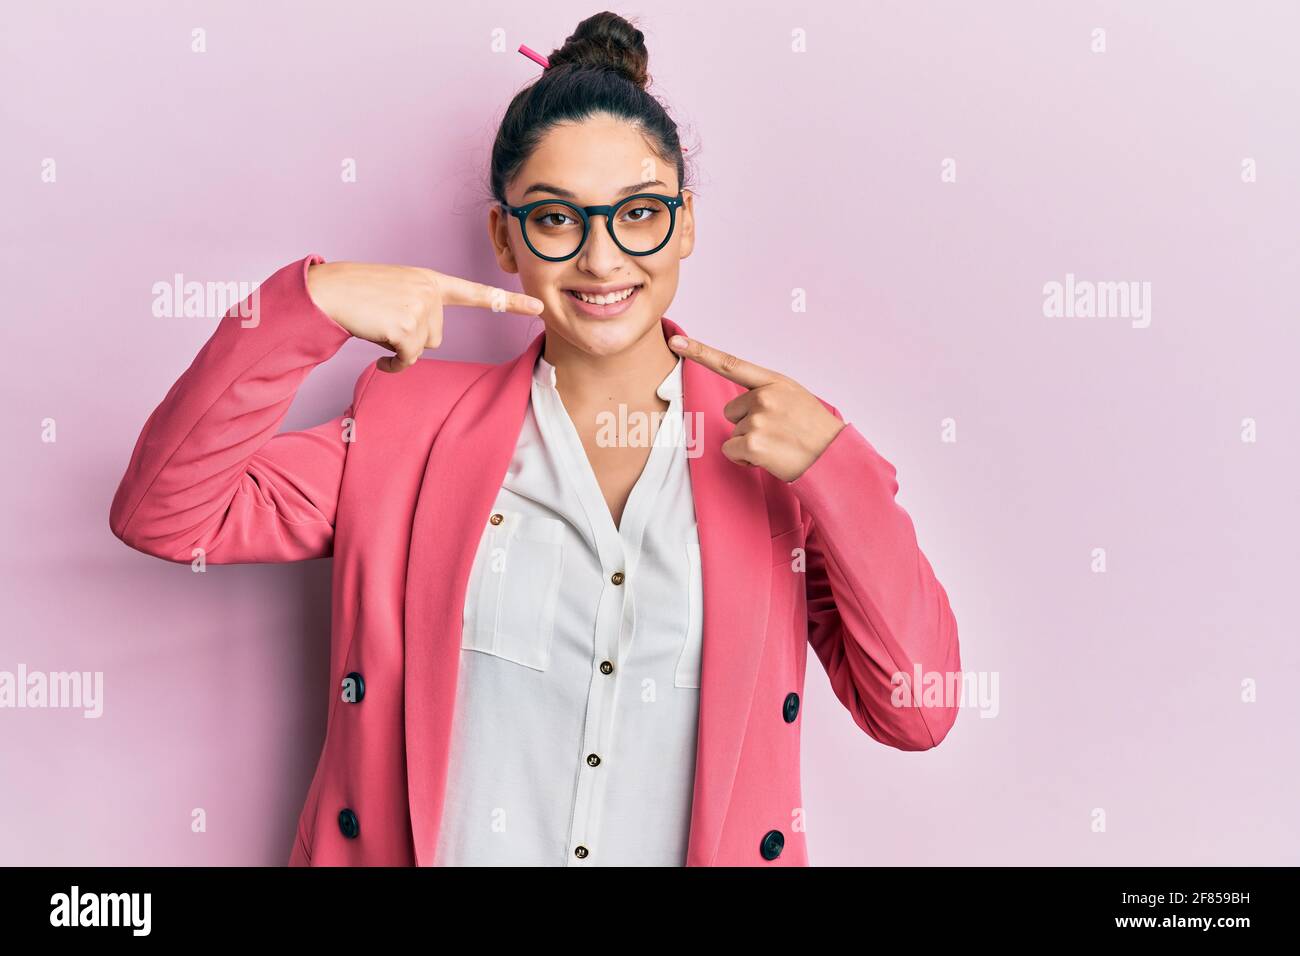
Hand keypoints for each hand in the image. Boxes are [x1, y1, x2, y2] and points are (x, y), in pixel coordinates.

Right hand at [307, 261, 543, 372]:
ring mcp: (419, 308)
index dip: (509, 301)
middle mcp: (429, 291)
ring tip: (377, 326)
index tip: (538, 306)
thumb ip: (421, 306)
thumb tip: (422, 342)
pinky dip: (392, 363)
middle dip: (413, 338)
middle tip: (386, 321)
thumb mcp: (397, 291)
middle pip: (437, 336)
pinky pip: (408, 360)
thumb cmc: (356, 294)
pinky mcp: (406, 327)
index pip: (476, 293)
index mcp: (430, 280)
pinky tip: (376, 349)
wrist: (326, 292)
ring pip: (423, 349)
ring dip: (400, 348)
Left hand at [668, 334, 846, 480]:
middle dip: (746, 425)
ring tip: (778, 445)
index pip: (731, 364)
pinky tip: (769, 458)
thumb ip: (767, 394)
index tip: (677, 342)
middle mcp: (764, 396)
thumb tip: (741, 407)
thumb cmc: (814, 431)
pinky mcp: (753, 443)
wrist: (833, 457)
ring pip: (732, 434)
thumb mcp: (794, 398)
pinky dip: (745, 460)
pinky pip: (731, 452)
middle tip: (777, 434)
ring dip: (749, 444)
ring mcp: (758, 419)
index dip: (700, 352)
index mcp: (774, 382)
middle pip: (730, 412)